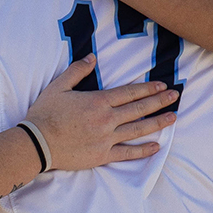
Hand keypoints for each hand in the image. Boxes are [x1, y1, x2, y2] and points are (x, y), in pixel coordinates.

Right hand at [26, 56, 178, 169]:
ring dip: (157, 123)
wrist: (36, 144)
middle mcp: (106, 119)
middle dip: (159, 101)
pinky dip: (143, 150)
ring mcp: (106, 139)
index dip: (147, 88)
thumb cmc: (45, 114)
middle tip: (175, 96)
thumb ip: (77, 71)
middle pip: (139, 109)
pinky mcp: (102, 155)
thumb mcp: (58, 87)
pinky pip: (127, 153)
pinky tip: (156, 146)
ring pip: (138, 129)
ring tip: (173, 117)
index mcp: (97, 101)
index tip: (162, 86)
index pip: (129, 93)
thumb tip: (92, 57)